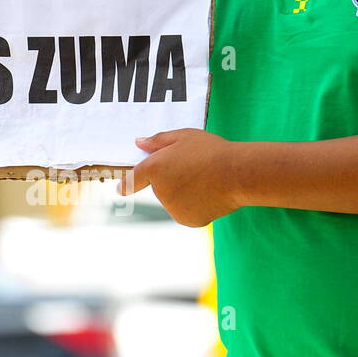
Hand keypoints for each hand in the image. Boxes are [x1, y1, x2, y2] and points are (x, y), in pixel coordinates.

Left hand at [118, 129, 241, 227]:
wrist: (236, 174)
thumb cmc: (211, 151)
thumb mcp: (183, 136)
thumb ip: (158, 140)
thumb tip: (139, 143)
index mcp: (154, 168)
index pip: (133, 179)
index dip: (126, 185)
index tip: (121, 190)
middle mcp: (159, 191)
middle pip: (161, 188)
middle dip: (172, 180)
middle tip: (195, 168)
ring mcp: (172, 208)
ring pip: (175, 201)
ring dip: (185, 193)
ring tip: (206, 181)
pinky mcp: (186, 220)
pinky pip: (187, 212)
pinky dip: (196, 205)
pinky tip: (210, 194)